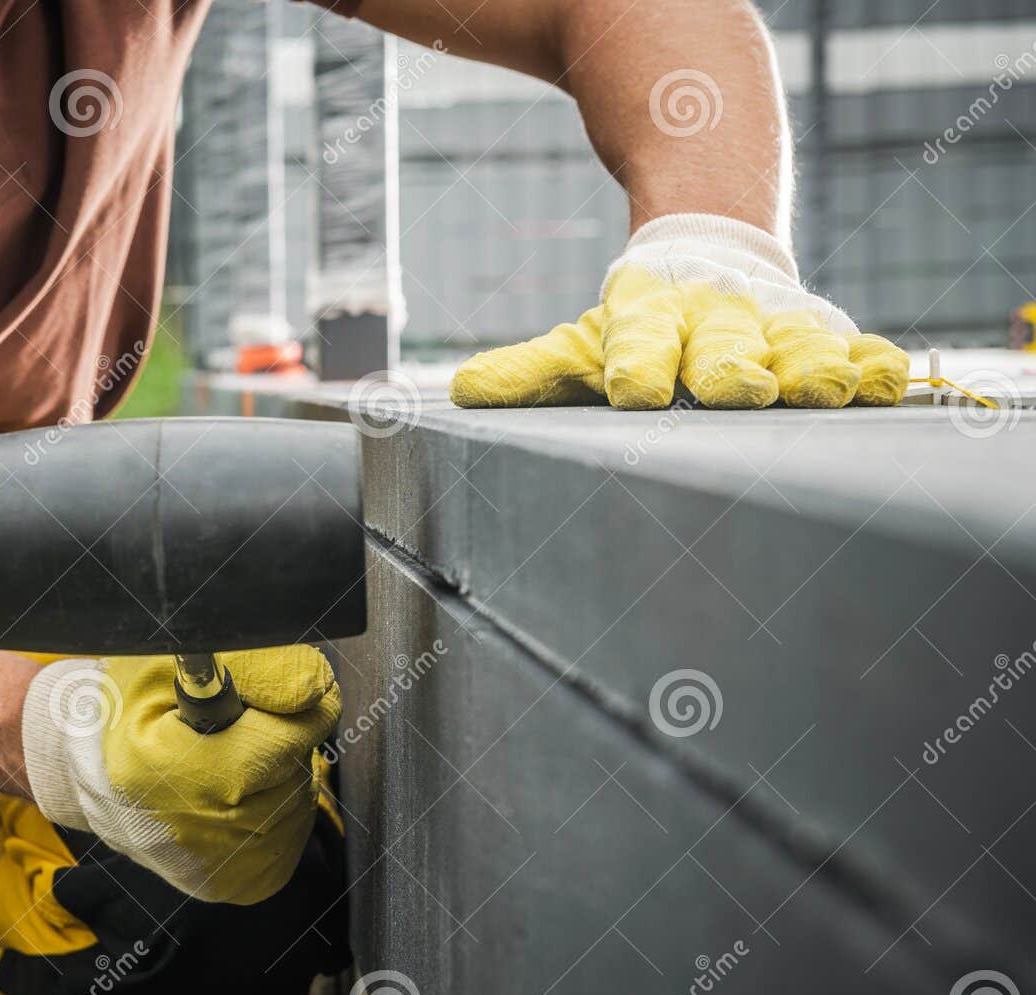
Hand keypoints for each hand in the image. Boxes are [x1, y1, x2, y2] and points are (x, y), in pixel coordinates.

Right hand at [21, 646, 340, 904]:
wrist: (95, 776)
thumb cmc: (127, 712)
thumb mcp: (172, 665)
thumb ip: (254, 668)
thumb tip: (315, 688)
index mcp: (185, 776)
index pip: (289, 737)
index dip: (289, 704)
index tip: (268, 692)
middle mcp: (209, 837)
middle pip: (297, 768)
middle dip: (279, 738)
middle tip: (233, 729)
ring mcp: (227, 870)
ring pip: (299, 799)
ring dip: (279, 770)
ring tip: (227, 759)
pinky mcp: (241, 885)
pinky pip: (293, 831)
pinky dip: (276, 803)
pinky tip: (236, 791)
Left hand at [451, 214, 908, 410]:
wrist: (712, 246)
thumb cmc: (639, 325)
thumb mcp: (586, 342)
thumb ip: (533, 372)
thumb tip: (463, 394)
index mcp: (648, 317)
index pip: (636, 339)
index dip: (636, 361)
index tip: (635, 390)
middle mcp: (714, 319)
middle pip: (721, 343)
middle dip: (729, 364)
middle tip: (741, 387)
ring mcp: (775, 325)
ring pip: (793, 343)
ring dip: (809, 365)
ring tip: (824, 387)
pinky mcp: (826, 333)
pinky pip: (855, 346)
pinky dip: (873, 363)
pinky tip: (885, 381)